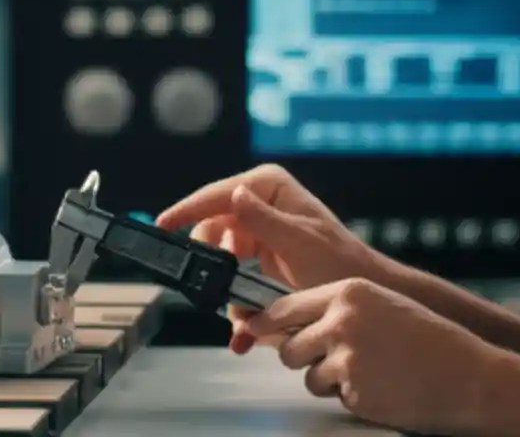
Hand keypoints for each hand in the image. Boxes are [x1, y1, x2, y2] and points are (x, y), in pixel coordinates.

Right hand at [155, 164, 391, 346]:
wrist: (356, 298)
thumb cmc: (340, 265)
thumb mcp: (301, 242)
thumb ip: (265, 220)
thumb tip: (233, 195)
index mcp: (268, 187)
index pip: (218, 195)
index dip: (187, 210)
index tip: (163, 225)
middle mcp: (259, 203)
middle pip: (212, 228)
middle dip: (213, 265)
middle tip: (212, 290)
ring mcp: (258, 230)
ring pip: (219, 257)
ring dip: (226, 292)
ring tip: (241, 319)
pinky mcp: (259, 256)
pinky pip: (233, 276)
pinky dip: (236, 305)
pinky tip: (243, 331)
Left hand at [244, 278, 499, 435]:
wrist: (471, 376)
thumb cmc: (429, 340)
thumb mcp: (380, 305)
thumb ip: (336, 309)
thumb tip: (289, 324)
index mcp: (348, 292)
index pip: (285, 307)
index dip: (266, 322)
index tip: (253, 328)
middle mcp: (342, 320)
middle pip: (289, 347)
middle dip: (302, 358)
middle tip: (333, 360)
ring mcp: (346, 356)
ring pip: (307, 376)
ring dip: (328, 380)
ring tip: (368, 372)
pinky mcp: (354, 390)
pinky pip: (332, 397)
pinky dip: (350, 397)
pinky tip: (381, 386)